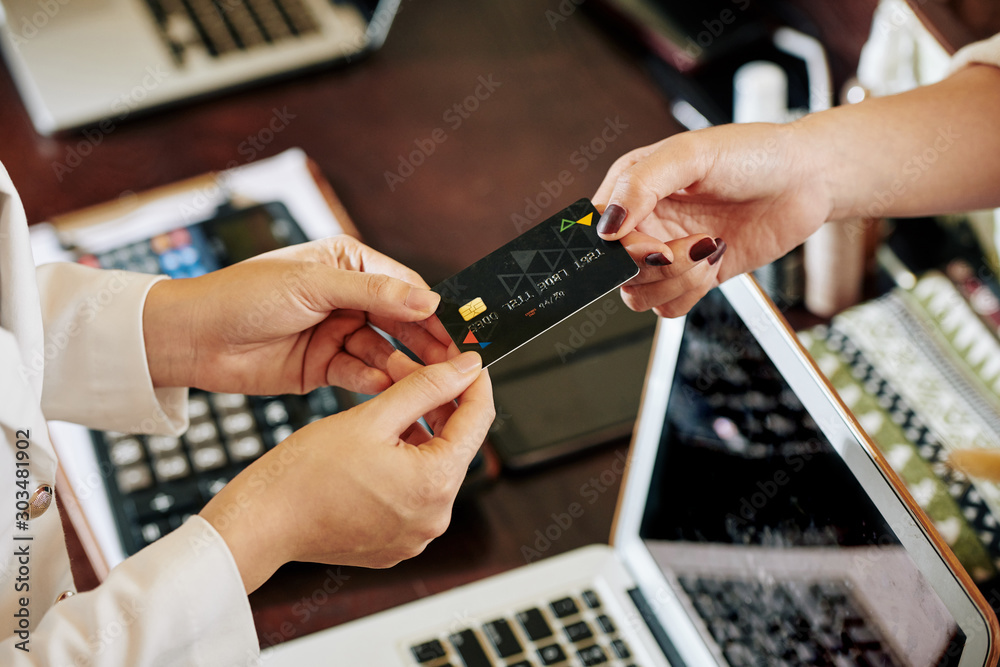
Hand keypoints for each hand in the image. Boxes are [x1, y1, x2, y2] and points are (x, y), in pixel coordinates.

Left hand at [143, 236, 455, 394]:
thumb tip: (427, 299)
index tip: (458, 330)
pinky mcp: (324, 367)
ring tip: (425, 384)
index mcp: (348, 264)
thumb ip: (374, 292)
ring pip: (384, 353)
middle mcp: (347, 298)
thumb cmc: (242, 296)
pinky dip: (374, 383)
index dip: (431, 309)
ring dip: (403, 368)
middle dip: (425, 344)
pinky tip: (387, 389)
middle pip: (400, 323)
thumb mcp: (313, 285)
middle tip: (453, 365)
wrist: (193, 339)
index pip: (404, 286)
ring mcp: (336, 333)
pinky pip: (360, 375)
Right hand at [199, 350, 493, 592]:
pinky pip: (414, 495)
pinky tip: (380, 443)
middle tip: (416, 373)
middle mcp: (434, 518)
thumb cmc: (305, 475)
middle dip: (440, 406)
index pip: (478, 420)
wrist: (262, 522)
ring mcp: (415, 535)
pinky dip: (405, 466)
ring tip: (389, 407)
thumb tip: (464, 368)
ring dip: (420, 434)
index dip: (474, 382)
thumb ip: (425, 387)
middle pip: (455, 445)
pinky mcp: (396, 543)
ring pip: (433, 469)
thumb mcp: (372, 416)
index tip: (466, 360)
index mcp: (435, 485)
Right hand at [593, 122, 830, 316]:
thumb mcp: (691, 153)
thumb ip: (641, 184)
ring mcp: (667, 252)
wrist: (807, 179)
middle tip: (693, 244)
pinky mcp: (692, 276)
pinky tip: (715, 260)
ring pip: (640, 295)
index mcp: (631, 187)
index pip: (597, 231)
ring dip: (677, 280)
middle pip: (616, 270)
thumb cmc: (754, 153)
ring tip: (709, 247)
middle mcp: (644, 222)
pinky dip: (691, 293)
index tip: (654, 245)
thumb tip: (606, 226)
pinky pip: (668, 308)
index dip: (620, 248)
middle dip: (657, 265)